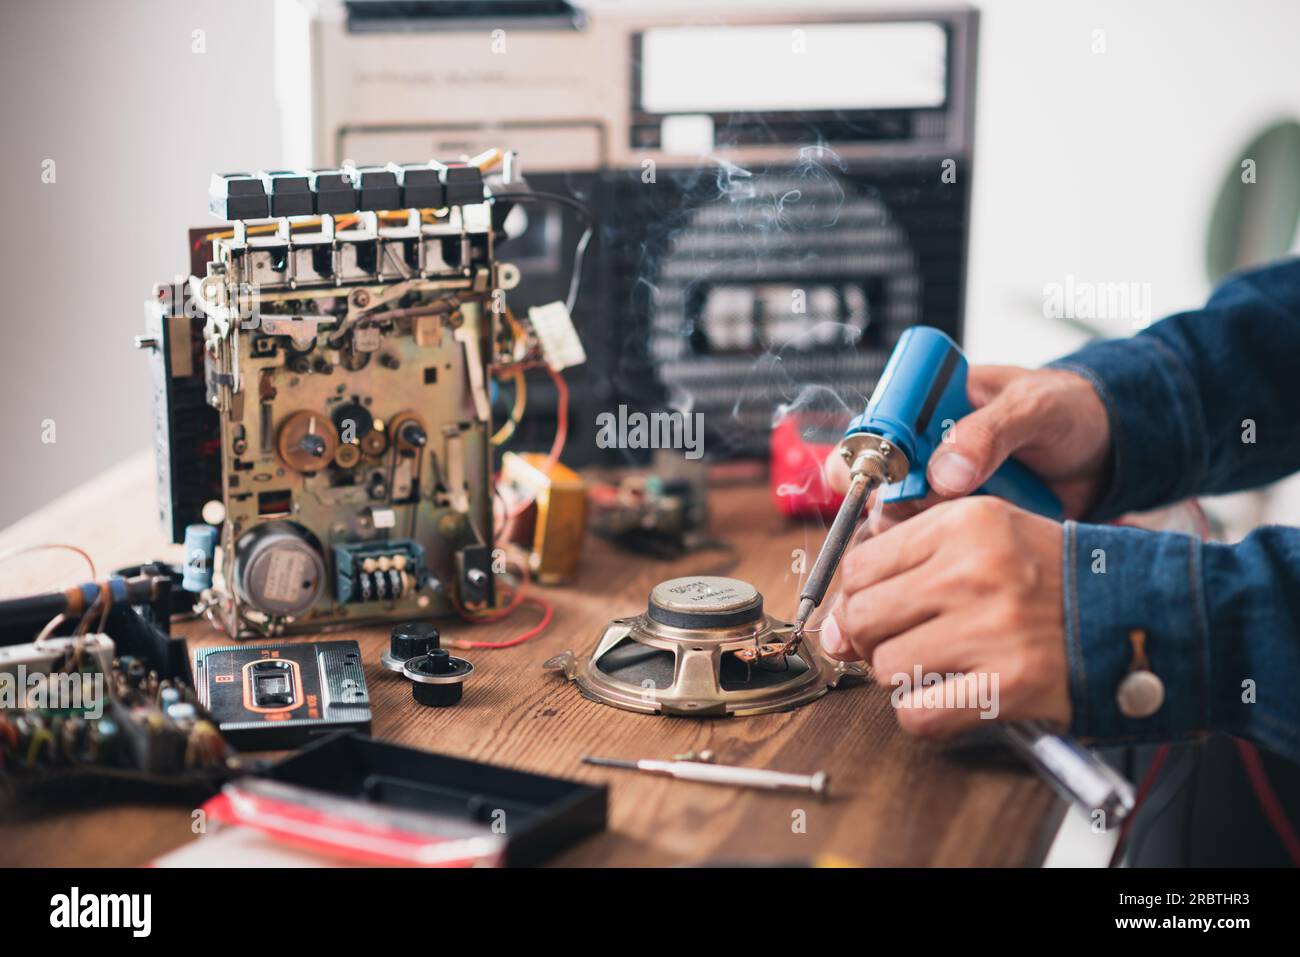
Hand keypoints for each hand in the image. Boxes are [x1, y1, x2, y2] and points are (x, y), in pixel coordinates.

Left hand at [819, 496, 1070, 736]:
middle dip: (869, 638)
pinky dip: (922, 714)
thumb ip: (908, 563)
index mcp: (965, 522)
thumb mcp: (985, 536)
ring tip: (939, 664)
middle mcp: (974, 571)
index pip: (859, 566)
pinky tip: (949, 696)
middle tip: (899, 641)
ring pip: (885, 666)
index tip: (873, 610)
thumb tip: (834, 624)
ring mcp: (991, 629)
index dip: (855, 596)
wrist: (1140, 613)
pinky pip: (918, 714)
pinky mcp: (1009, 685)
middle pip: (862, 616)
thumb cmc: (1052, 576)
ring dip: (901, 676)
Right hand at [825, 365, 1111, 530]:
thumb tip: (942, 473)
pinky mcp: (962, 530)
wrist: (1107, 450)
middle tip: (944, 501)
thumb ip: (988, 433)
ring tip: (981, 513)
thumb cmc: (1065, 410)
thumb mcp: (1032, 408)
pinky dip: (956, 553)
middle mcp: (921, 454)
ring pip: (904, 527)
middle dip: (900, 506)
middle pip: (877, 491)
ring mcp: (940, 495)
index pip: (869, 435)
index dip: (862, 461)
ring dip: (932, 532)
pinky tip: (988, 540)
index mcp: (924, 408)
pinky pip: (942, 550)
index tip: (886, 480)